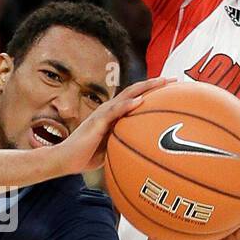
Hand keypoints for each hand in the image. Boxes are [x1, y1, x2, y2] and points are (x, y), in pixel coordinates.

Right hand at [50, 77, 174, 176]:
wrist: (65, 160)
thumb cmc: (86, 156)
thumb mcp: (111, 148)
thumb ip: (123, 142)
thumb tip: (141, 148)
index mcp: (113, 115)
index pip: (135, 98)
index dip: (152, 91)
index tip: (171, 88)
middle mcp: (109, 110)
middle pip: (134, 91)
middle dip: (154, 84)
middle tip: (174, 79)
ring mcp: (102, 114)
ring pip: (126, 96)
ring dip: (145, 88)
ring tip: (162, 83)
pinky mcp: (96, 123)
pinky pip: (114, 112)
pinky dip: (127, 105)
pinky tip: (140, 100)